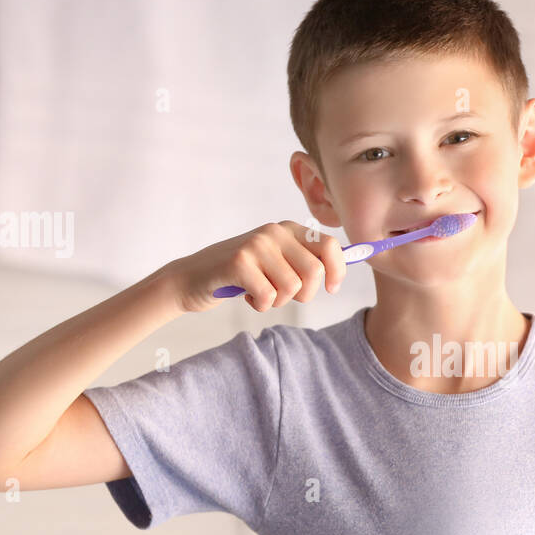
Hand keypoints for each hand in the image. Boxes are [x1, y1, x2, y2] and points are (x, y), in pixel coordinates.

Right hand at [170, 221, 346, 313]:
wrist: (192, 277)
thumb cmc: (241, 274)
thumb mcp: (277, 261)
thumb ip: (305, 261)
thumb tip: (341, 269)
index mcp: (288, 229)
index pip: (330, 247)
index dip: (337, 272)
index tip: (331, 289)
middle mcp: (274, 232)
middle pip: (314, 273)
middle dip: (303, 295)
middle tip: (282, 295)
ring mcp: (256, 245)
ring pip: (292, 288)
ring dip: (277, 301)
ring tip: (260, 292)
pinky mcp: (239, 263)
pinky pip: (269, 297)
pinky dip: (260, 305)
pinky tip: (246, 294)